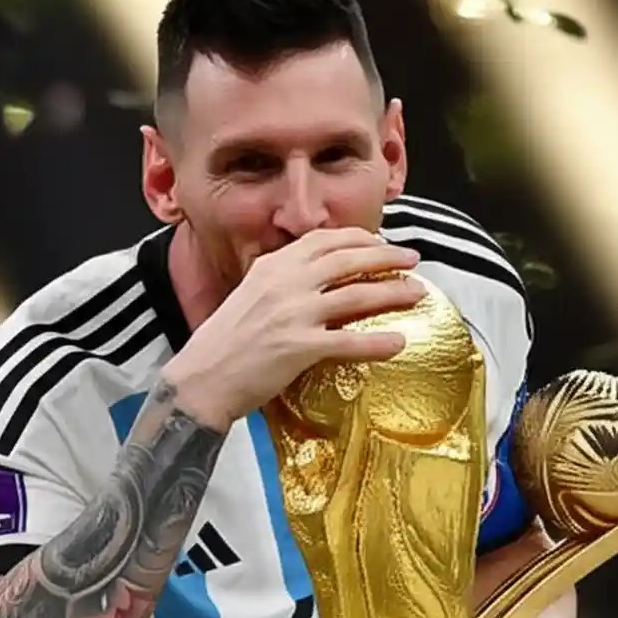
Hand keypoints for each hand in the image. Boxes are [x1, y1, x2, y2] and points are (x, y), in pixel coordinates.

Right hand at [163, 227, 424, 426]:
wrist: (200, 379)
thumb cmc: (223, 343)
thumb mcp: (249, 296)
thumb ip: (279, 281)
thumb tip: (313, 275)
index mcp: (271, 267)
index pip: (322, 240)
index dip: (358, 238)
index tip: (380, 242)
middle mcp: (284, 283)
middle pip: (347, 259)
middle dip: (386, 256)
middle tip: (412, 259)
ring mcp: (293, 314)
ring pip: (356, 295)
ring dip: (393, 292)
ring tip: (417, 293)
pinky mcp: (299, 348)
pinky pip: (349, 341)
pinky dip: (378, 342)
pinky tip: (398, 342)